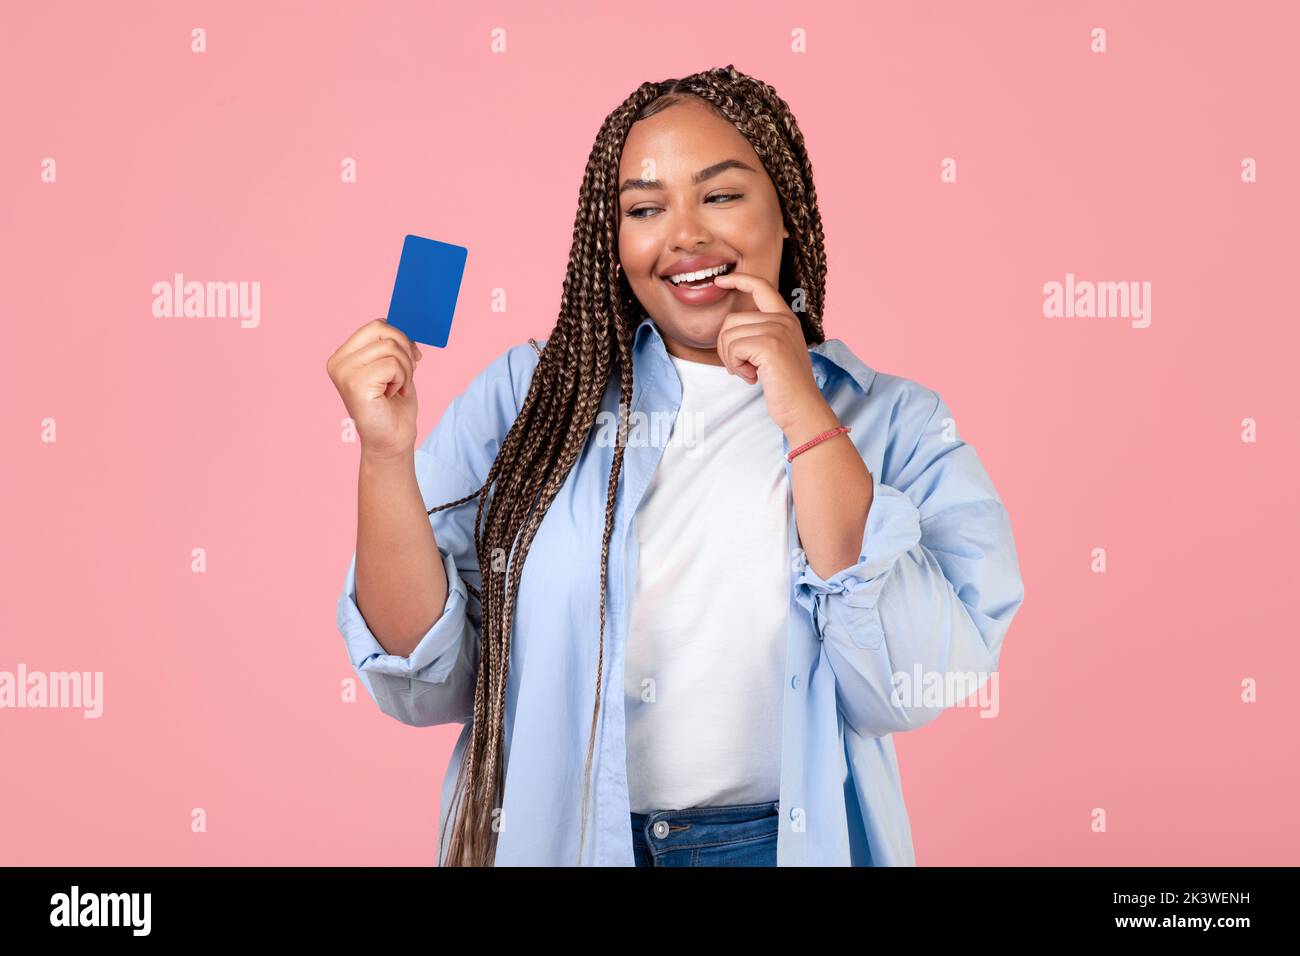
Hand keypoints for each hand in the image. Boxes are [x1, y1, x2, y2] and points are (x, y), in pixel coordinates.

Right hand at [325, 318, 423, 459]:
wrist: (392, 440)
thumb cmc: (393, 405)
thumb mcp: (394, 367)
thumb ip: (393, 344)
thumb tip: (407, 322)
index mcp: (343, 355)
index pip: (376, 325)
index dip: (400, 336)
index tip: (413, 356)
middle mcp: (338, 362)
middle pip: (382, 330)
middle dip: (405, 349)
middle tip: (408, 373)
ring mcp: (344, 373)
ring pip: (390, 347)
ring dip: (406, 369)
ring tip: (399, 387)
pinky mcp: (355, 384)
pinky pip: (392, 365)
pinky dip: (403, 379)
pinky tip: (394, 394)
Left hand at [711, 271, 836, 437]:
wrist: (803, 409)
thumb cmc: (785, 386)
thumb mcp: (773, 352)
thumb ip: (758, 335)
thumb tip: (726, 331)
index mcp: (785, 318)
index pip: (761, 286)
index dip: (738, 279)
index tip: (719, 281)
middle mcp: (783, 319)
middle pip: (731, 320)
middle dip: (726, 347)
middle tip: (742, 368)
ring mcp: (778, 330)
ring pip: (728, 335)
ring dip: (730, 360)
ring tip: (749, 374)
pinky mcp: (770, 345)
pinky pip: (733, 349)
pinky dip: (735, 366)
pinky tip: (751, 378)